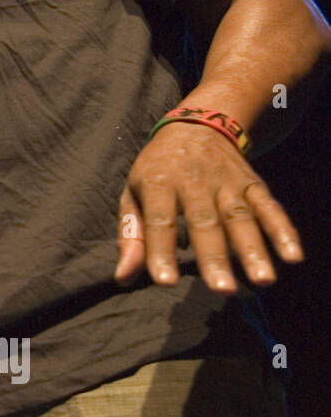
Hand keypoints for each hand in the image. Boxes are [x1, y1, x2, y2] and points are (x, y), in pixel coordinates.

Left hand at [114, 122, 302, 293]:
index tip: (166, 282)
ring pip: (241, 217)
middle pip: (205, 222)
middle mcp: (195, 181)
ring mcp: (227, 181)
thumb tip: (122, 277)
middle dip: (214, 257)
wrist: (197, 126)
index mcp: (159, 182)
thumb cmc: (157, 170)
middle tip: (222, 290)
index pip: (159, 221)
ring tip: (262, 280)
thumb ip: (130, 236)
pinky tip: (292, 256)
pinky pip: (270, 207)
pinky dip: (283, 231)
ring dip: (253, 249)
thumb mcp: (132, 194)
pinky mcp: (253, 182)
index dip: (161, 252)